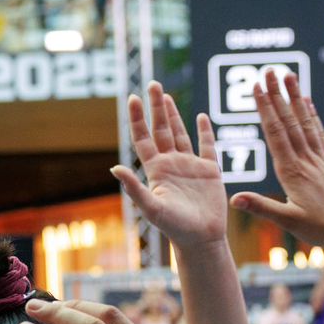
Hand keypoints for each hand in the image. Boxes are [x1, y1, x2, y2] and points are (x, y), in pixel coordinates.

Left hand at [114, 81, 227, 249]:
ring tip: (166, 96)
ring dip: (174, 115)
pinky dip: (205, 131)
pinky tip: (201, 117)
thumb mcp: (151, 207)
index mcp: (156, 170)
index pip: (143, 138)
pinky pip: (207, 146)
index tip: (133, 97)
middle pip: (161, 129)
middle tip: (153, 84)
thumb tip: (114, 168)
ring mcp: (190, 166)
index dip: (138, 118)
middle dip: (157, 107)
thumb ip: (134, 188)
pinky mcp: (210, 171)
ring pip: (181, 134)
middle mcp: (171, 164)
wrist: (201, 240)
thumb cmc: (175, 228)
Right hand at [232, 72, 323, 250]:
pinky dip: (312, 115)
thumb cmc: (323, 229)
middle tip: (269, 71)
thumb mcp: (288, 222)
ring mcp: (321, 159)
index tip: (257, 87)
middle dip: (278, 95)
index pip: (276, 133)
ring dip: (295, 98)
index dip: (265, 109)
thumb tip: (233, 199)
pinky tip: (309, 103)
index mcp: (292, 172)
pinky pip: (320, 134)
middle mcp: (307, 160)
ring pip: (305, 122)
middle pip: (289, 121)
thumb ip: (261, 207)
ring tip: (289, 76)